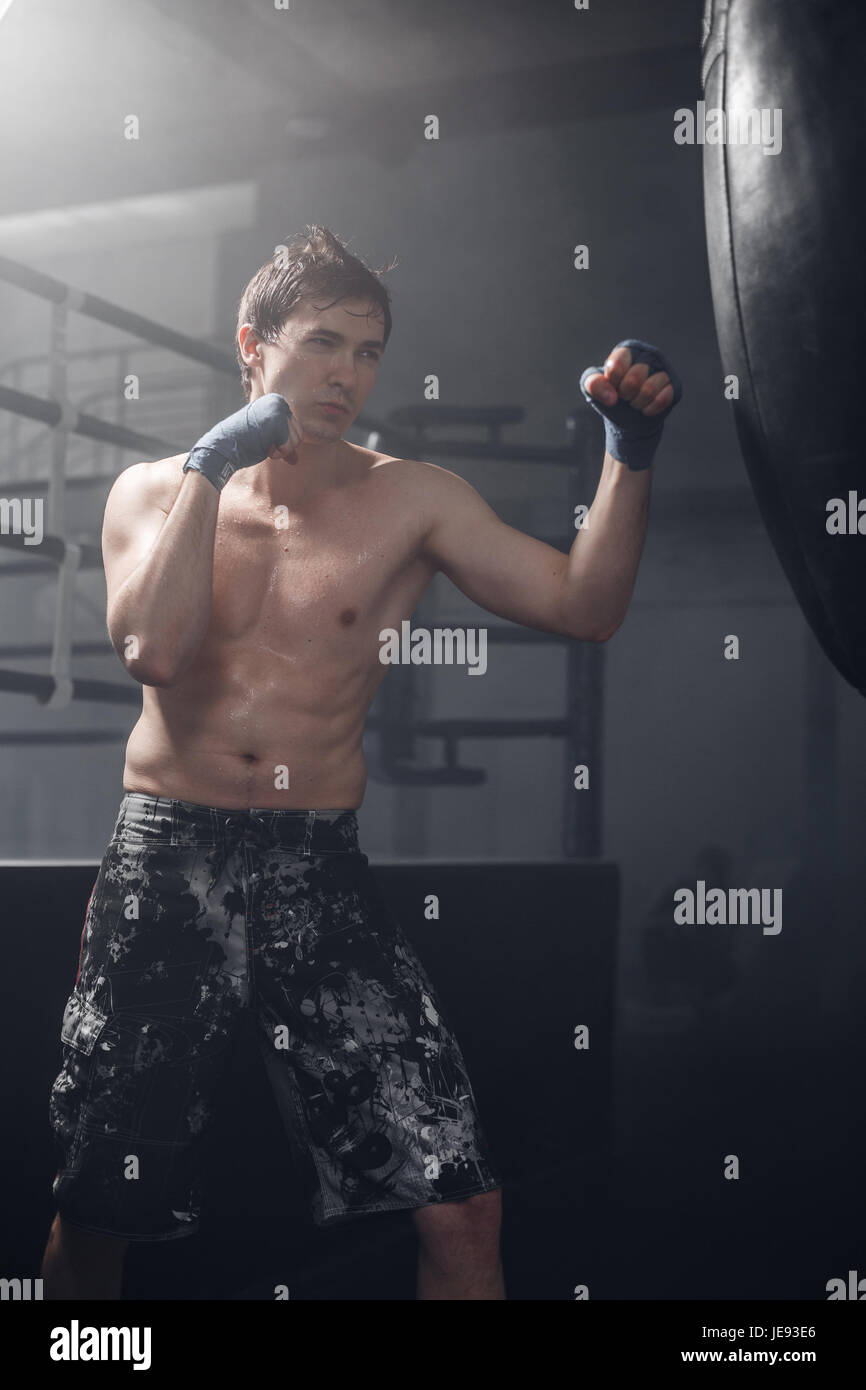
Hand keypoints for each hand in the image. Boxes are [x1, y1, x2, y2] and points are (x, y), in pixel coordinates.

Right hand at [182, 393, 302, 490]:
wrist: (224, 446)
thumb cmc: (243, 443)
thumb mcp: (266, 436)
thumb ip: (282, 441)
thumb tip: (296, 459)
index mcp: (276, 400)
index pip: (295, 428)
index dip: (282, 442)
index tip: (264, 439)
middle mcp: (279, 402)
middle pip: (298, 435)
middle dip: (283, 447)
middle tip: (263, 443)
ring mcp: (278, 411)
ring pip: (296, 442)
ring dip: (280, 451)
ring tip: (262, 443)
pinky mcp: (277, 424)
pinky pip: (289, 448)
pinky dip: (277, 454)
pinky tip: (263, 446)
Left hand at [579, 339, 681, 470]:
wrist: (628, 418)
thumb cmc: (611, 395)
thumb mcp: (593, 388)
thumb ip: (593, 384)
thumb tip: (612, 397)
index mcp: (628, 350)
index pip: (618, 364)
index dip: (613, 381)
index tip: (612, 385)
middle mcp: (648, 355)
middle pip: (634, 379)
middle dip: (625, 395)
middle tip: (625, 396)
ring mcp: (663, 370)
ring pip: (648, 390)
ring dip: (637, 403)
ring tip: (635, 402)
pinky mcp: (674, 386)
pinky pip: (661, 400)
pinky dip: (649, 409)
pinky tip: (646, 408)